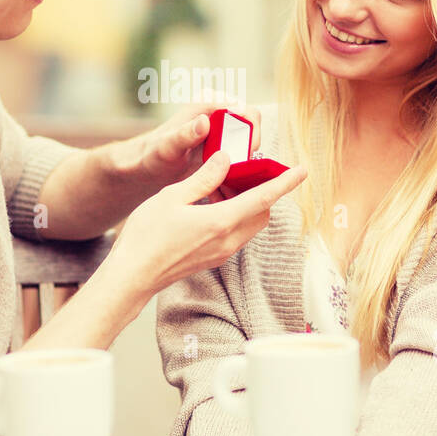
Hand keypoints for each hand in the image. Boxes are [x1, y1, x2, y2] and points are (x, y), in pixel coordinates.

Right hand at [106, 148, 306, 300]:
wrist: (133, 276)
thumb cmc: (147, 236)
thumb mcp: (173, 197)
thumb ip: (204, 177)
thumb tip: (226, 159)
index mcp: (222, 221)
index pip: (264, 198)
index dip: (285, 182)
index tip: (302, 170)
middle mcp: (228, 240)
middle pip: (262, 211)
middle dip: (262, 190)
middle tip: (243, 171)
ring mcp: (222, 252)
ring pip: (250, 223)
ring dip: (247, 203)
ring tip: (221, 185)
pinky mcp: (214, 258)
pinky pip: (236, 233)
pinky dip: (234, 215)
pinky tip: (211, 204)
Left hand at [111, 103, 262, 198]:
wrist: (152, 165)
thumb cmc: (155, 153)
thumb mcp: (168, 147)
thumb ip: (184, 135)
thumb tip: (204, 122)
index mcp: (208, 103)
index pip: (245, 112)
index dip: (250, 135)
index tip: (241, 159)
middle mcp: (221, 112)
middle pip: (253, 130)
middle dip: (247, 154)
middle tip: (232, 176)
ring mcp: (226, 129)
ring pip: (251, 146)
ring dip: (243, 167)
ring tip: (225, 186)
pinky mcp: (227, 146)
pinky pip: (243, 158)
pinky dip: (236, 174)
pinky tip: (222, 189)